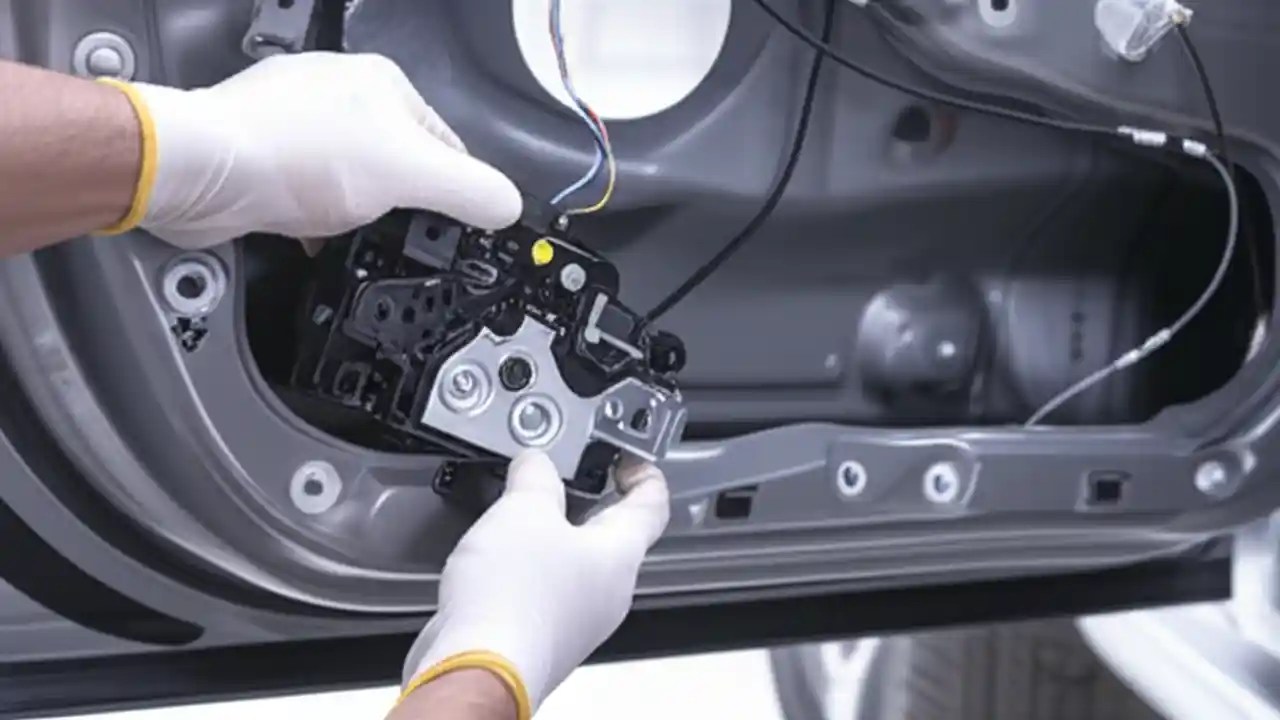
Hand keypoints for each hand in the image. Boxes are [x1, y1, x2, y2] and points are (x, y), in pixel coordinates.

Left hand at [125, 52, 521, 247]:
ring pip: (350, 179)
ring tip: (336, 224)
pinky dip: (311, 217)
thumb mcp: (411, 177)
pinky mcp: (263, 151)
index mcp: (384, 83)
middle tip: (387, 226)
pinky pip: (306, 191)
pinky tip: (306, 229)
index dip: (453, 189)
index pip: (446, 142)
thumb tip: (506, 203)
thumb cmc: (293, 155)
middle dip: (394, 202)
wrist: (204, 170)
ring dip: (349, 211)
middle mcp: (340, 93)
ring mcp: (298, 119)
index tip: (452, 222)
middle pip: (397, 162)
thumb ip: (470, 190)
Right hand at [400, 451, 669, 716]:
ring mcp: (576, 621)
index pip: (652, 506)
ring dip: (553, 538)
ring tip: (523, 517)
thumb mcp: (524, 509)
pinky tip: (500, 562)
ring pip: (576, 567)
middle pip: (613, 539)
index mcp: (619, 555)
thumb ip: (536, 476)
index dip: (645, 475)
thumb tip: (536, 462)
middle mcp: (607, 594)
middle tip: (570, 479)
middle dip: (591, 504)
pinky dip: (529, 571)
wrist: (476, 667)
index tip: (632, 460)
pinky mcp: (543, 638)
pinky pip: (546, 593)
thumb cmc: (513, 600)